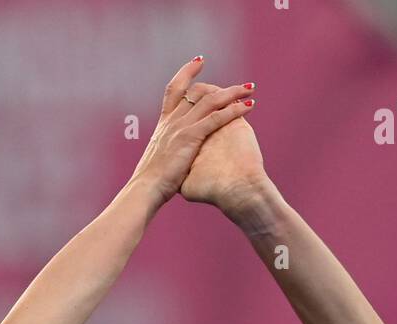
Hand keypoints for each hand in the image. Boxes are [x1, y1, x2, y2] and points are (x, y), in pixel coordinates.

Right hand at [129, 58, 255, 205]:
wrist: (146, 188)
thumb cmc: (151, 181)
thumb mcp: (159, 158)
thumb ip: (169, 149)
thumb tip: (174, 153)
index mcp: (164, 123)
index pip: (175, 89)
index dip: (187, 72)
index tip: (200, 61)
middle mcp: (173, 119)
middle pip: (198, 91)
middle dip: (222, 86)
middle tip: (243, 85)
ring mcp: (181, 126)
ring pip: (211, 100)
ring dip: (233, 93)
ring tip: (250, 89)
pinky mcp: (190, 137)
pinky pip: (216, 118)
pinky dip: (234, 110)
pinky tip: (248, 106)